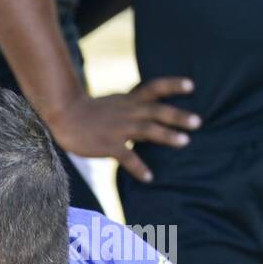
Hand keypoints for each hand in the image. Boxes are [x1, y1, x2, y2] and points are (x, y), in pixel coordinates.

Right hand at [44, 77, 202, 182]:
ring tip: (184, 142)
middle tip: (198, 122)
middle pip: (157, 111)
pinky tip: (149, 177)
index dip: (173, 86)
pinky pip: (127, 157)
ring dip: (167, 136)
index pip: (155, 88)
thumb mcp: (113, 103)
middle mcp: (128, 112)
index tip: (192, 86)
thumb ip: (131, 106)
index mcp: (129, 101)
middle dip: (178, 116)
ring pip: (148, 129)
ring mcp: (118, 128)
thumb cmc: (87, 112)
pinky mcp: (108, 145)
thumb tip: (149, 113)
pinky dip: (139, 168)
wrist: (64, 116)